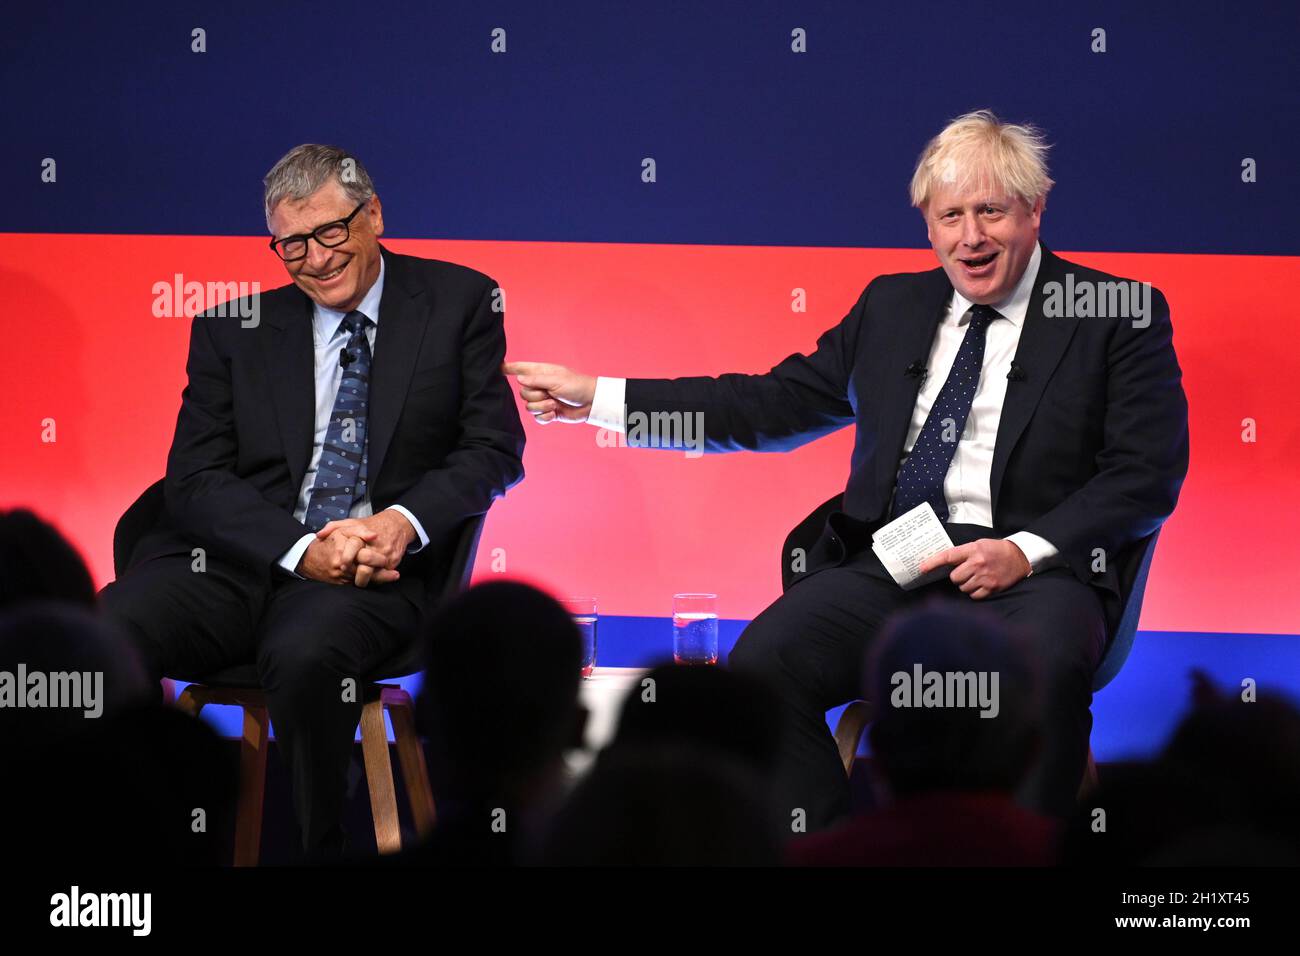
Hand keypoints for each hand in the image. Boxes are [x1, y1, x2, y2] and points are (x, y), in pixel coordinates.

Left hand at [313, 511, 415, 586]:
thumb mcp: (352, 522)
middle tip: (350, 577)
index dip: (347, 559)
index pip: (353, 550)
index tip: (342, 566)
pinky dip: (376, 577)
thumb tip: (319, 535)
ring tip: (357, 580)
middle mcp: (376, 547)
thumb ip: (333, 527)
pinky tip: (369, 575)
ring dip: (364, 579)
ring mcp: (386, 555)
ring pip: (373, 575)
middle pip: (364, 568)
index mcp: (363, 537)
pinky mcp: (394, 562)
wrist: (397, 524)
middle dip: (355, 575)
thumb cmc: (371, 524)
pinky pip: (383, 575)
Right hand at [501, 361, 596, 423]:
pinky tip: (555, 413)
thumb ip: (536, 380)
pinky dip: (546, 416)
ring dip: (542, 407)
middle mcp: (539, 386)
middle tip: (551, 394)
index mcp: (541, 373)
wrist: (590, 403)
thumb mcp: (556, 380)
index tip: (497, 368)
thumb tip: (519, 378)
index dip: (509, 368)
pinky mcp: (547, 412)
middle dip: (536, 396)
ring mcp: (543, 399)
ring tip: (555, 404)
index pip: (521, 369)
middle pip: (523, 393)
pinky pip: (537, 417)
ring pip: (528, 407)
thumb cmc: (576, 386)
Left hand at [917, 538, 1031, 599]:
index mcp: (973, 550)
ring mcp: (985, 577)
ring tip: (977, 576)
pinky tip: (982, 584)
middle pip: (954, 577)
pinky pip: (973, 595)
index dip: (933, 563)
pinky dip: (975, 592)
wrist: (1019, 557)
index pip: (948, 556)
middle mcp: (978, 563)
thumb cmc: (996, 550)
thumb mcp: (978, 545)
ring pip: (963, 587)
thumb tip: (943, 564)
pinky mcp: (991, 587)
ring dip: (966, 584)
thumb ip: (962, 554)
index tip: (922, 568)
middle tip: (966, 571)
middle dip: (957, 576)